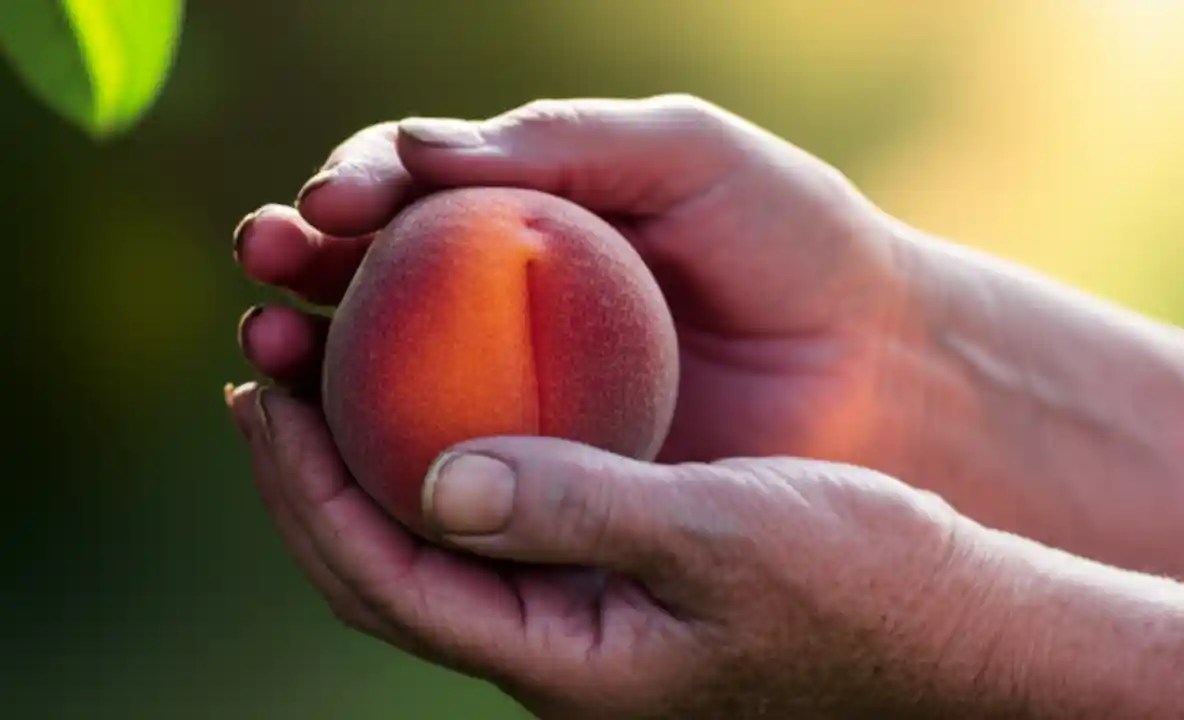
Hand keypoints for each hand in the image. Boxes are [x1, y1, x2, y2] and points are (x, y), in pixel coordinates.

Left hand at [226, 383, 1010, 718]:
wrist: (956, 632)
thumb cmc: (865, 583)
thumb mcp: (727, 532)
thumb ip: (581, 508)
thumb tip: (436, 480)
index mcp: (568, 665)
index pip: (389, 582)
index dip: (308, 492)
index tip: (263, 399)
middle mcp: (560, 660)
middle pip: (388, 579)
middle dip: (311, 484)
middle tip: (267, 382)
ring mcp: (590, 635)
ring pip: (437, 559)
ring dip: (372, 472)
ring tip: (331, 384)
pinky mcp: (622, 600)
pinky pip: (502, 536)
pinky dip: (453, 470)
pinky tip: (456, 404)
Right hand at [233, 95, 913, 463]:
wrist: (878, 365)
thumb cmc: (793, 240)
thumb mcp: (686, 153)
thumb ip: (560, 138)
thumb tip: (413, 149)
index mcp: (531, 213)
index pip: (409, 190)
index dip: (349, 190)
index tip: (326, 208)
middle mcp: (509, 304)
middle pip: (369, 280)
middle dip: (294, 266)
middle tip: (265, 268)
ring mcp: (522, 391)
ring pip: (386, 378)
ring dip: (309, 363)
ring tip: (271, 354)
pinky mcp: (548, 472)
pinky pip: (450, 465)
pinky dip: (386, 459)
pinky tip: (344, 452)